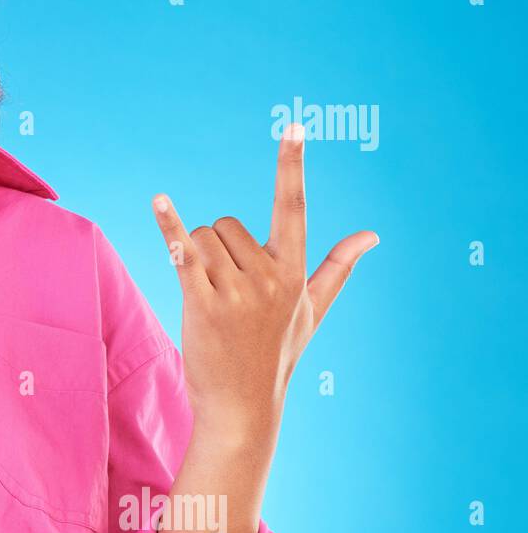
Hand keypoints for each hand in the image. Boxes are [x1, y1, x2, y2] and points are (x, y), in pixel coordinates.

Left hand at [151, 124, 377, 437]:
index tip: (293, 126)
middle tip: (226, 293)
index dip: (291, 165)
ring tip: (210, 301)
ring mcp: (236, 292)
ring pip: (202, 239)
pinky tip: (158, 201)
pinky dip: (169, 227)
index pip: (294, 207)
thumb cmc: (276, 354)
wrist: (243, 406)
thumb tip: (373, 235)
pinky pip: (182, 252)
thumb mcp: (311, 310)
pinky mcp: (201, 303)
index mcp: (294, 271)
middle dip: (219, 249)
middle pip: (227, 225)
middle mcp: (269, 277)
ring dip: (196, 261)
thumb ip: (338, 267)